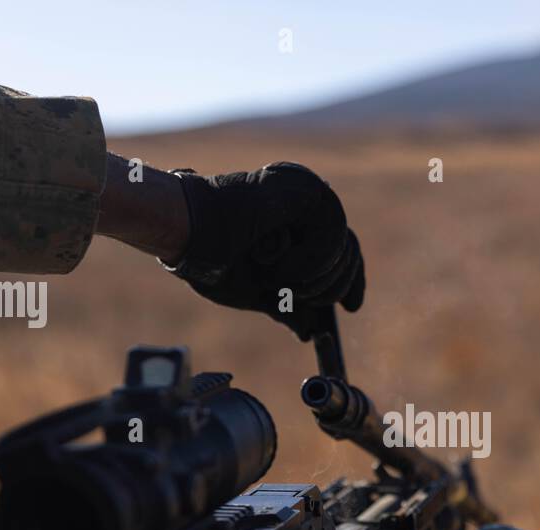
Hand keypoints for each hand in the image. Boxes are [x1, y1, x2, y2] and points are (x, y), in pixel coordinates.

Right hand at [164, 162, 365, 330]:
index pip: (343, 249)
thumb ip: (286, 305)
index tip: (351, 309)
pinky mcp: (304, 189)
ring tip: (274, 276)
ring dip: (310, 276)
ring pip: (341, 246)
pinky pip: (330, 235)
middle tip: (301, 297)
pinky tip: (273, 261)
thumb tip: (308, 331)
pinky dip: (306, 261)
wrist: (188, 234)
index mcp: (296, 221)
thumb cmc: (213, 258)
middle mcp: (307, 200)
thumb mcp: (258, 292)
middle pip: (348, 249)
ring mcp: (307, 189)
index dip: (351, 281)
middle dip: (329, 286)